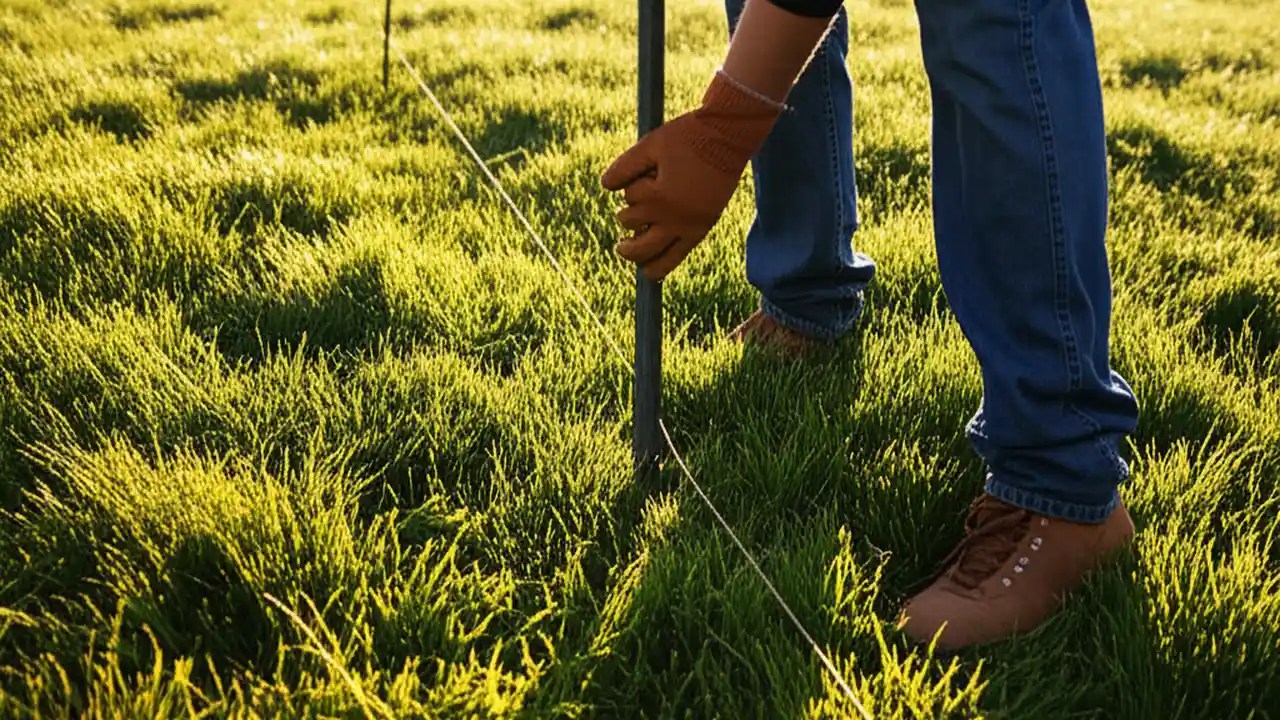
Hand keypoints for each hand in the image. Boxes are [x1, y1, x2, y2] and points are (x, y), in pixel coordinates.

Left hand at [601, 72, 782, 280]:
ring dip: (639, 257)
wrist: (727, 138)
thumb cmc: (687, 138)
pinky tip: (650, 273)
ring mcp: (690, 227)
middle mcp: (674, 218)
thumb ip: (626, 166)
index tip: (646, 175)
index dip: (632, 188)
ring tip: (630, 255)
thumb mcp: (651, 145)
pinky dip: (662, 266)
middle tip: (620, 245)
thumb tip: (605, 186)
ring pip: (655, 258)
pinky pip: (678, 257)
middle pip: (637, 243)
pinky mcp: (702, 229)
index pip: (630, 202)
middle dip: (626, 242)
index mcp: (660, 196)